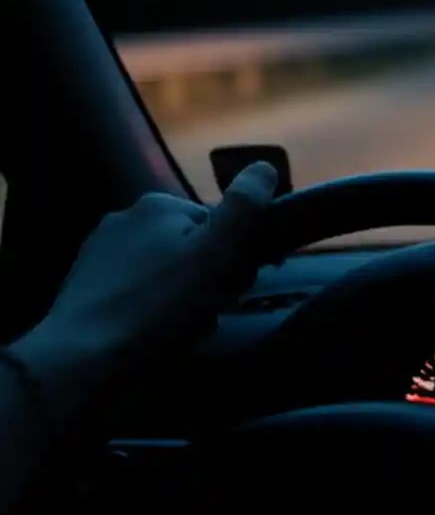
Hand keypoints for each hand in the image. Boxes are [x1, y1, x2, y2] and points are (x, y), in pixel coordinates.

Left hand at [42, 162, 276, 354]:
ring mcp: (101, 250)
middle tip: (209, 313)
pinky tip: (151, 332)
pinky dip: (151, 306)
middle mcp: (127, 217)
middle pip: (191, 248)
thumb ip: (242, 209)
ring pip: (166, 270)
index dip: (235, 258)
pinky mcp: (86, 282)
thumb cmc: (157, 305)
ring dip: (182, 296)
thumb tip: (265, 167)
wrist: (81, 355)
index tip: (236, 289)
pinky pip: (137, 288)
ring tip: (180, 329)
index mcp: (159, 205)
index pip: (220, 225)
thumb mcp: (212, 255)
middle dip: (207, 279)